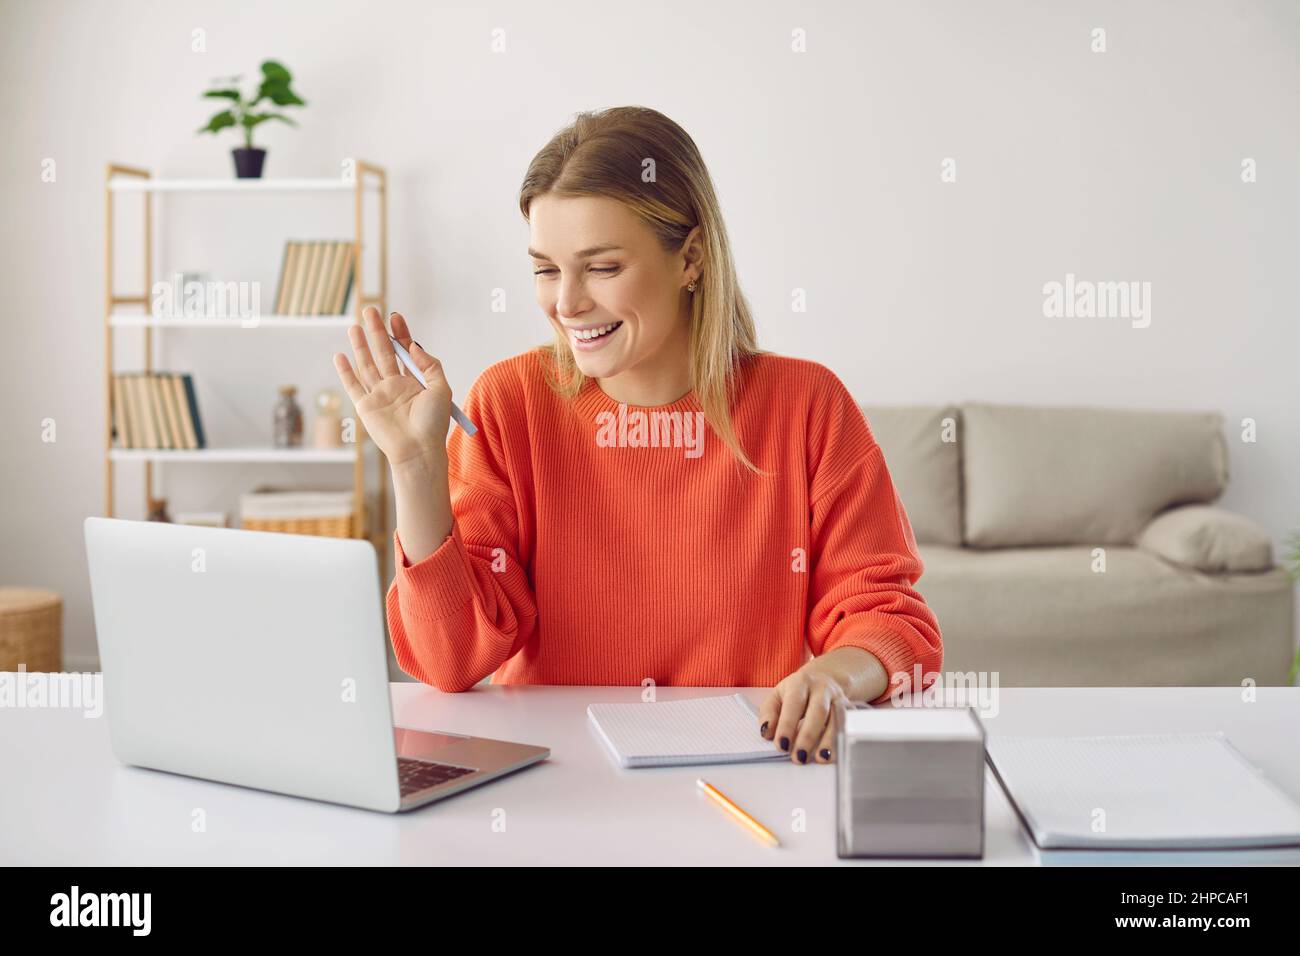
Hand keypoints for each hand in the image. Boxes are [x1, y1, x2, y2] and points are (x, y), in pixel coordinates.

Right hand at [333, 307, 452, 471]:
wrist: (418, 450)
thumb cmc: (433, 424)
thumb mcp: (441, 389)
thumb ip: (430, 365)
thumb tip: (413, 346)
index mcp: (414, 382)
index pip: (404, 352)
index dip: (400, 334)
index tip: (395, 316)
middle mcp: (395, 387)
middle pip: (383, 353)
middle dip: (377, 331)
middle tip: (370, 310)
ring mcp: (379, 396)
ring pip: (367, 365)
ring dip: (360, 345)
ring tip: (355, 325)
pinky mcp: (365, 407)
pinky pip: (353, 386)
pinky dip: (345, 371)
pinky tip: (340, 356)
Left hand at [757, 647, 884, 763]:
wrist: (826, 678)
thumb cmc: (798, 691)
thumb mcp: (778, 695)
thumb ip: (769, 713)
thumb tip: (766, 732)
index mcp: (801, 682)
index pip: (794, 703)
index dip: (788, 725)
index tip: (782, 745)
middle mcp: (822, 689)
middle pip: (818, 711)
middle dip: (809, 736)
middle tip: (799, 756)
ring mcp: (839, 699)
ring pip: (838, 719)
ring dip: (829, 740)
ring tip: (820, 758)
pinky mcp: (851, 710)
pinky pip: (849, 726)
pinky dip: (842, 741)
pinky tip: (834, 755)